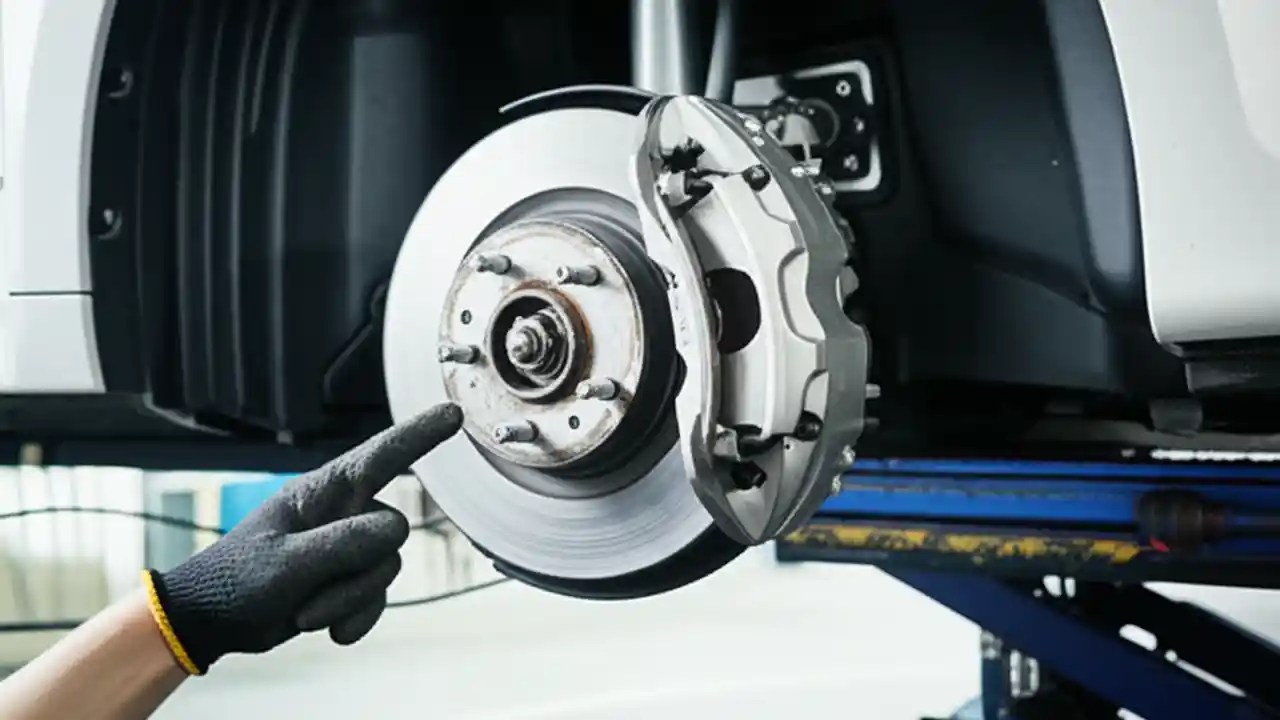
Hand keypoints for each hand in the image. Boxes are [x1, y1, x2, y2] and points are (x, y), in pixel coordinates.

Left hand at [142, 404, 462, 674]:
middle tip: (309, 600)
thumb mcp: (284, 563)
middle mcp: (341, 512)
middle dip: (357, 576)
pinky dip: (356, 617)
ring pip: (385, 569)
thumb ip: (341, 543)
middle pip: (390, 535)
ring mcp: (346, 545)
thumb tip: (396, 529)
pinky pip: (377, 596)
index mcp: (322, 492)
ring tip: (305, 614)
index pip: (381, 456)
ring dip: (348, 601)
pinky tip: (330, 631)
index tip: (453, 414)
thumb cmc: (235, 580)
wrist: (213, 621)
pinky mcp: (348, 576)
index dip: (419, 434)